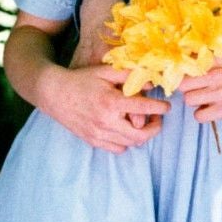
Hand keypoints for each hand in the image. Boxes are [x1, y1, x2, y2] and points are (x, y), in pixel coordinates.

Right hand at [42, 62, 168, 151]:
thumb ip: (129, 76)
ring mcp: (99, 134)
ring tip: (142, 123)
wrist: (54, 93)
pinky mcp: (93, 141)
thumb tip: (151, 83)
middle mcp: (106, 121)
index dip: (160, 108)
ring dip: (140, 134)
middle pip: (141, 135)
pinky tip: (125, 130)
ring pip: (130, 143)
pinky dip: (125, 142)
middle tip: (157, 119)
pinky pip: (117, 149)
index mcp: (111, 102)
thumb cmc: (81, 80)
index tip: (166, 107)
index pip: (144, 109)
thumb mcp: (105, 72)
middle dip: (154, 127)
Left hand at [179, 60, 221, 125]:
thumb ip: (206, 59)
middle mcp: (218, 76)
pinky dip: (202, 115)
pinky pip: (199, 116)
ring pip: (189, 100)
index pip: (186, 67)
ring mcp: (221, 94)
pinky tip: (211, 110)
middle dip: (187, 90)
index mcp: (216, 62)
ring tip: (206, 100)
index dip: (182, 75)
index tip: (187, 79)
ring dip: (195, 102)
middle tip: (197, 90)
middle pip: (183, 85)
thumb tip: (182, 57)